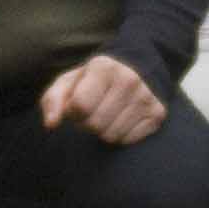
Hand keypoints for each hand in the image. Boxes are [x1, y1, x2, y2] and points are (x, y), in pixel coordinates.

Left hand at [40, 53, 165, 144]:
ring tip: (106, 115)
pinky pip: (128, 140)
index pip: (80, 106)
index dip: (74, 112)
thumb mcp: (70, 82)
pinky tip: (121, 120)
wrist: (137, 69)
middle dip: (88, 124)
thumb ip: (53, 100)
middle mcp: (128, 80)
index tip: (78, 107)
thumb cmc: (94, 80)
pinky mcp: (157, 113)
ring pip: (112, 136)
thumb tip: (51, 124)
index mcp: (104, 67)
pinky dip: (121, 135)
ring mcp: (146, 97)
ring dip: (104, 131)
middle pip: (95, 125)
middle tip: (93, 113)